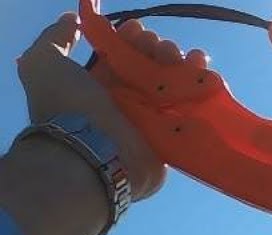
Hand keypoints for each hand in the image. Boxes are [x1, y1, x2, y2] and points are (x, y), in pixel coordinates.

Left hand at [3, 13, 204, 234]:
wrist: (91, 156)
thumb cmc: (68, 108)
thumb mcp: (43, 63)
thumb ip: (54, 38)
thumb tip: (72, 21)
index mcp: (96, 86)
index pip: (119, 56)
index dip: (130, 40)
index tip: (137, 29)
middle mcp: (123, 104)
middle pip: (149, 69)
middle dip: (158, 50)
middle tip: (162, 47)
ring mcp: (149, 122)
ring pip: (173, 87)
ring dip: (182, 65)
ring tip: (188, 56)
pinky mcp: (171, 140)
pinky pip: (191, 112)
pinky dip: (201, 91)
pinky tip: (206, 74)